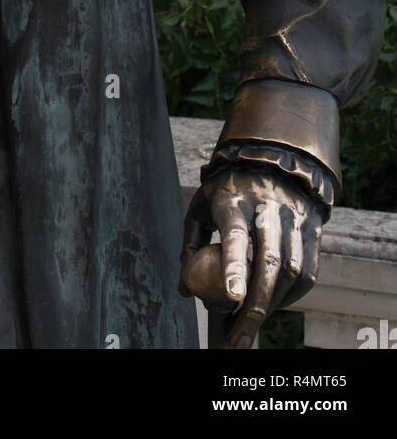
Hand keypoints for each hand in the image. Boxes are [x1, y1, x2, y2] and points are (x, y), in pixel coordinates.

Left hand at [178, 166, 323, 347]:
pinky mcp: (312, 228)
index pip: (236, 234)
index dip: (234, 265)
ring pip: (291, 271)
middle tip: (239, 338)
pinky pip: (307, 272)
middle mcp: (267, 207)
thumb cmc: (226, 190)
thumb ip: (191, 246)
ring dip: (271, 305)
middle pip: (269, 261)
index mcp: (234, 199)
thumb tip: (184, 290)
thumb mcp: (201, 206)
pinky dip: (291, 296)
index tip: (231, 296)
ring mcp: (293, 217)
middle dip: (255, 305)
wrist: (271, 159)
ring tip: (251, 327)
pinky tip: (273, 306)